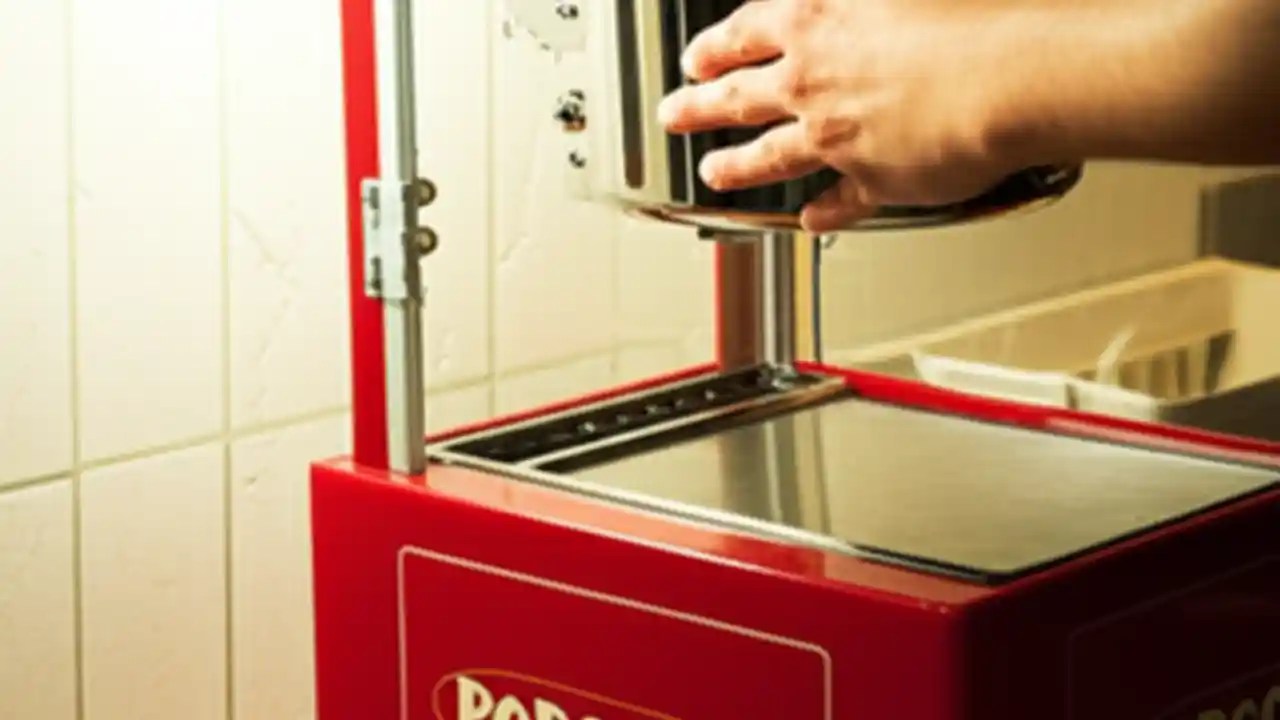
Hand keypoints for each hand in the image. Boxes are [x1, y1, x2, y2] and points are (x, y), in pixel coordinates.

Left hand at [657, 0, 1045, 231]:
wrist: (1011, 78)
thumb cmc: (970, 17)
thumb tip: (827, 2)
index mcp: (814, 22)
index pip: (744, 33)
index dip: (714, 47)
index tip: (696, 58)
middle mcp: (812, 82)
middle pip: (735, 97)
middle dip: (696, 107)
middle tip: (674, 114)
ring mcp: (835, 136)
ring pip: (767, 156)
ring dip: (736, 166)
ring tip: (713, 173)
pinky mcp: (872, 180)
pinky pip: (839, 202)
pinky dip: (823, 213)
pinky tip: (812, 220)